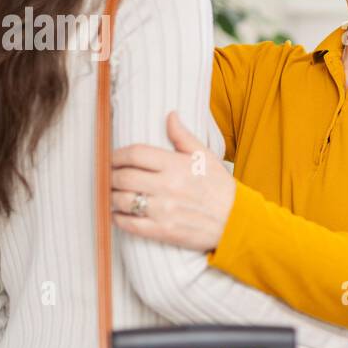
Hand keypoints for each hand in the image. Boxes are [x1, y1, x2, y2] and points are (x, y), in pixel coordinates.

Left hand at [112, 111, 237, 251]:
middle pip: (122, 177)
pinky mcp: (163, 231)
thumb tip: (170, 116)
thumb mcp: (206, 157)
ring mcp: (164, 210)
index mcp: (176, 165)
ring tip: (114, 194)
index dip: (117, 155)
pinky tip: (119, 214)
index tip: (113, 158)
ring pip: (121, 200)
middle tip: (111, 177)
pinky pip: (129, 224)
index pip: (135, 153)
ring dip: (112, 197)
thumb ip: (183, 137)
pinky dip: (118, 218)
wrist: (237, 222)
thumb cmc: (221, 188)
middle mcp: (168, 186)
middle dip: (111, 176)